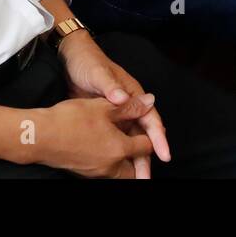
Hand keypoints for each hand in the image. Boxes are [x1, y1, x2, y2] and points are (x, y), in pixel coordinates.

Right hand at [38, 97, 158, 177]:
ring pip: (118, 173)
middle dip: (137, 160)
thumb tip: (149, 102)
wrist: (41, 136)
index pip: (145, 147)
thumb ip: (130, 107)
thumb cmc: (71, 119)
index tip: (145, 130)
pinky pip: (103, 172)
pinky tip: (100, 149)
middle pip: (133, 170)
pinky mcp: (83, 172)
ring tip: (119, 147)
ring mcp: (95, 171)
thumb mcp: (103, 106)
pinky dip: (107, 163)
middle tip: (138, 148)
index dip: (150, 138)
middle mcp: (110, 165)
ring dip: (122, 163)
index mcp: (120, 148)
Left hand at [59, 30, 169, 175]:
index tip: (164, 154)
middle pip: (142, 135)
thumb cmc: (88, 63)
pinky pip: (116, 140)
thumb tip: (121, 98)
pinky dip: (119, 154)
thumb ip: (110, 86)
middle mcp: (129, 106)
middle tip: (145, 177)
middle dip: (146, 156)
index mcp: (133, 95)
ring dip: (133, 158)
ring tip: (135, 177)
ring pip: (130, 141)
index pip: (151, 119)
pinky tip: (117, 167)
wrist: (71, 59)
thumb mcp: (98, 74)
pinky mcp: (105, 120)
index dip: (158, 138)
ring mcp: (117, 115)